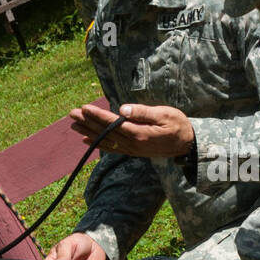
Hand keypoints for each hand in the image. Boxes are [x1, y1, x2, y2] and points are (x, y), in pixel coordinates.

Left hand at [69, 103, 194, 158]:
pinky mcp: (133, 151)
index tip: (84, 108)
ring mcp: (132, 149)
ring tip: (73, 126)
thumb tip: (123, 109)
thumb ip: (143, 112)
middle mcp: (133, 143)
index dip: (98, 115)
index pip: (113, 123)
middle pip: (106, 132)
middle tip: (72, 114)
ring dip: (89, 133)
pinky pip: (112, 148)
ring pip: (106, 140)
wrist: (188, 144)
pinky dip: (98, 144)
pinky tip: (86, 141)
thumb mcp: (165, 113)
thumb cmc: (178, 124)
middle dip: (88, 122)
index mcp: (140, 133)